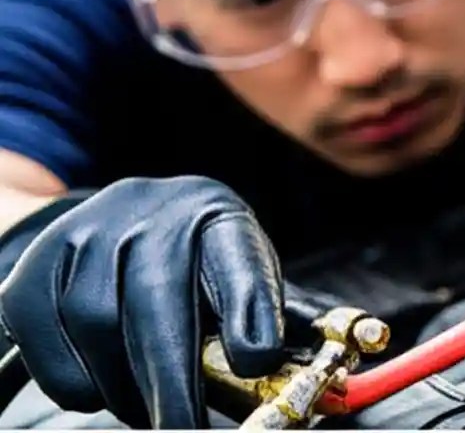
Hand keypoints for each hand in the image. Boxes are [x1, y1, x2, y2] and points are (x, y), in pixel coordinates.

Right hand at [0, 176, 285, 427]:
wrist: (120, 220)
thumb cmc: (196, 265)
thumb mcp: (239, 274)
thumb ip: (256, 318)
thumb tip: (266, 369)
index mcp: (220, 220)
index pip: (239, 262)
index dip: (250, 311)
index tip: (255, 362)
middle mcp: (153, 213)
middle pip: (158, 302)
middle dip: (172, 382)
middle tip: (185, 430)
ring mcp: (89, 231)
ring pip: (96, 322)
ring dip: (121, 386)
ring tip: (145, 412)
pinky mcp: (38, 263)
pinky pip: (44, 333)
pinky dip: (71, 379)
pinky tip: (99, 391)